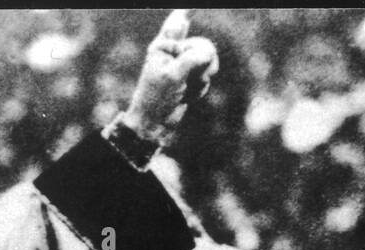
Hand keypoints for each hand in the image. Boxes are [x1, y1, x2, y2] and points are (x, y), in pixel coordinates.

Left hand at [123, 9, 218, 144]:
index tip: (195, 4)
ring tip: (189, 89)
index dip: (188, 12)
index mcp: (163, 47)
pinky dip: (200, 89)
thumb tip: (210, 54)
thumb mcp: (173, 75)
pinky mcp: (191, 81)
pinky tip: (187, 97)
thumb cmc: (156, 98)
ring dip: (202, 77)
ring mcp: (184, 67)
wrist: (154, 124)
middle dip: (204, 60)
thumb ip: (192, 59)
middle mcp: (174, 54)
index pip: (178, 23)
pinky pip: (206, 78)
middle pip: (202, 45)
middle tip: (198, 75)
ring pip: (208, 62)